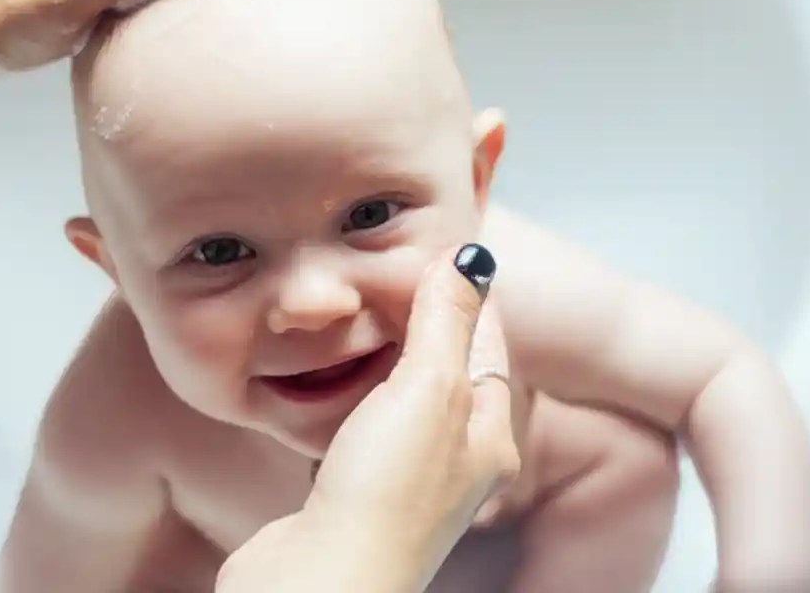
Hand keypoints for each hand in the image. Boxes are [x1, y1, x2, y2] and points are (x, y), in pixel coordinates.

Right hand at [218, 245, 519, 592]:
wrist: (320, 581)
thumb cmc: (386, 498)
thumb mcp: (430, 389)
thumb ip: (446, 322)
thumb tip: (469, 259)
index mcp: (488, 436)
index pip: (487, 343)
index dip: (465, 293)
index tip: (438, 249)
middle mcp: (451, 459)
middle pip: (444, 369)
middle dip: (420, 319)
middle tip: (388, 268)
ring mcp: (400, 476)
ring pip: (398, 396)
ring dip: (379, 354)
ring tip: (355, 309)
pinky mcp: (351, 487)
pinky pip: (358, 423)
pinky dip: (346, 392)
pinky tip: (325, 375)